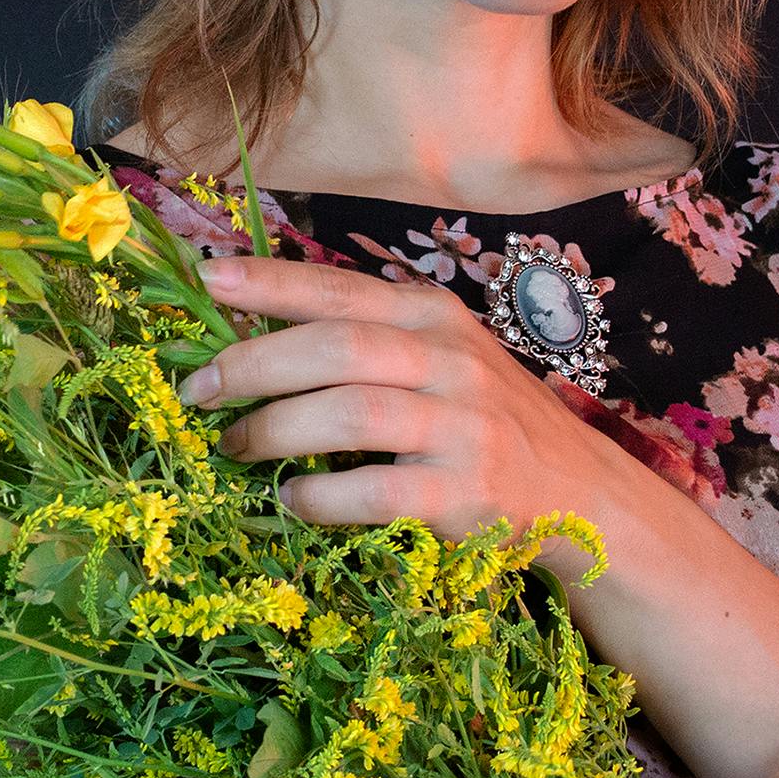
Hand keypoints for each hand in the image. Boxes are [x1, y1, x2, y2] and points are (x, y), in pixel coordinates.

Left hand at [180, 253, 637, 545]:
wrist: (579, 491)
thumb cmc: (484, 419)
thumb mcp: (440, 356)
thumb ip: (368, 337)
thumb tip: (253, 330)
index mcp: (433, 316)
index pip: (338, 290)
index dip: (268, 283)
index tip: (207, 277)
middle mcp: (449, 359)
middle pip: (334, 346)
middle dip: (252, 365)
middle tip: (199, 389)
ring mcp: (461, 424)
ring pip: (348, 413)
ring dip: (275, 429)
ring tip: (234, 445)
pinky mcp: (465, 490)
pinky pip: (373, 490)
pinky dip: (320, 497)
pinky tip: (291, 500)